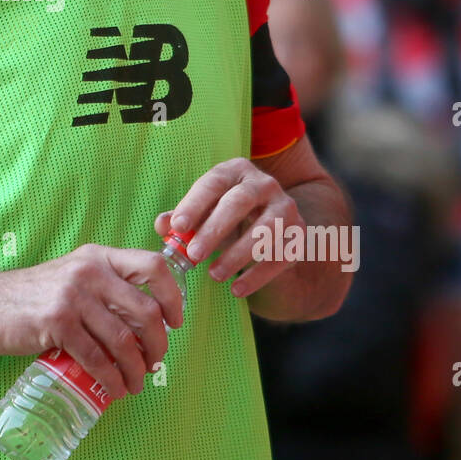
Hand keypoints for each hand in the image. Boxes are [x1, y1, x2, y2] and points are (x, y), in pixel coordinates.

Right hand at [0, 244, 184, 399]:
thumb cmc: (28, 297)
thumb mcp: (70, 277)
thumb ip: (102, 287)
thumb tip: (143, 322)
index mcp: (98, 256)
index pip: (153, 266)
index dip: (173, 296)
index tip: (176, 322)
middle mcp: (90, 271)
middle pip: (145, 310)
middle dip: (158, 345)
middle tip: (156, 363)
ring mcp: (73, 296)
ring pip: (123, 339)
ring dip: (137, 369)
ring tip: (136, 384)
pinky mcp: (57, 323)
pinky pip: (97, 358)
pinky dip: (111, 379)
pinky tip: (114, 390)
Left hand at [156, 157, 304, 299]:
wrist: (270, 230)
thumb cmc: (225, 217)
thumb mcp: (203, 214)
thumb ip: (182, 219)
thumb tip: (162, 224)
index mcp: (236, 170)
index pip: (213, 182)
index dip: (194, 204)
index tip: (177, 227)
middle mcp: (265, 184)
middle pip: (240, 202)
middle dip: (215, 229)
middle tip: (194, 254)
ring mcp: (286, 208)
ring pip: (266, 229)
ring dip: (238, 254)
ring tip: (214, 275)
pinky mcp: (298, 234)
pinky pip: (280, 256)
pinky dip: (258, 275)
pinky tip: (237, 289)